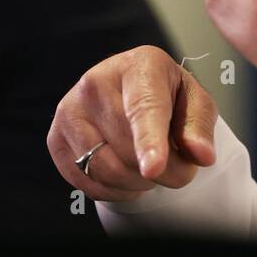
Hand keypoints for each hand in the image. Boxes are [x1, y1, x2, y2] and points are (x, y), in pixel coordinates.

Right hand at [47, 45, 217, 201]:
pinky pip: (86, 182)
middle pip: (128, 149)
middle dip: (163, 171)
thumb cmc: (167, 96)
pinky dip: (113, 190)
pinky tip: (127, 174)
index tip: (154, 167)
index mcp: (138, 66)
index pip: (143, 107)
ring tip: (152, 168)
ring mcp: (70, 110)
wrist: (130, 91)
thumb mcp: (195, 102)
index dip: (149, 140)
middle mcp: (96, 82)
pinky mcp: (55, 138)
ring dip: (137, 183)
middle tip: (178, 167)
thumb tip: (201, 155)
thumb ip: (199, 127)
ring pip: (105, 170)